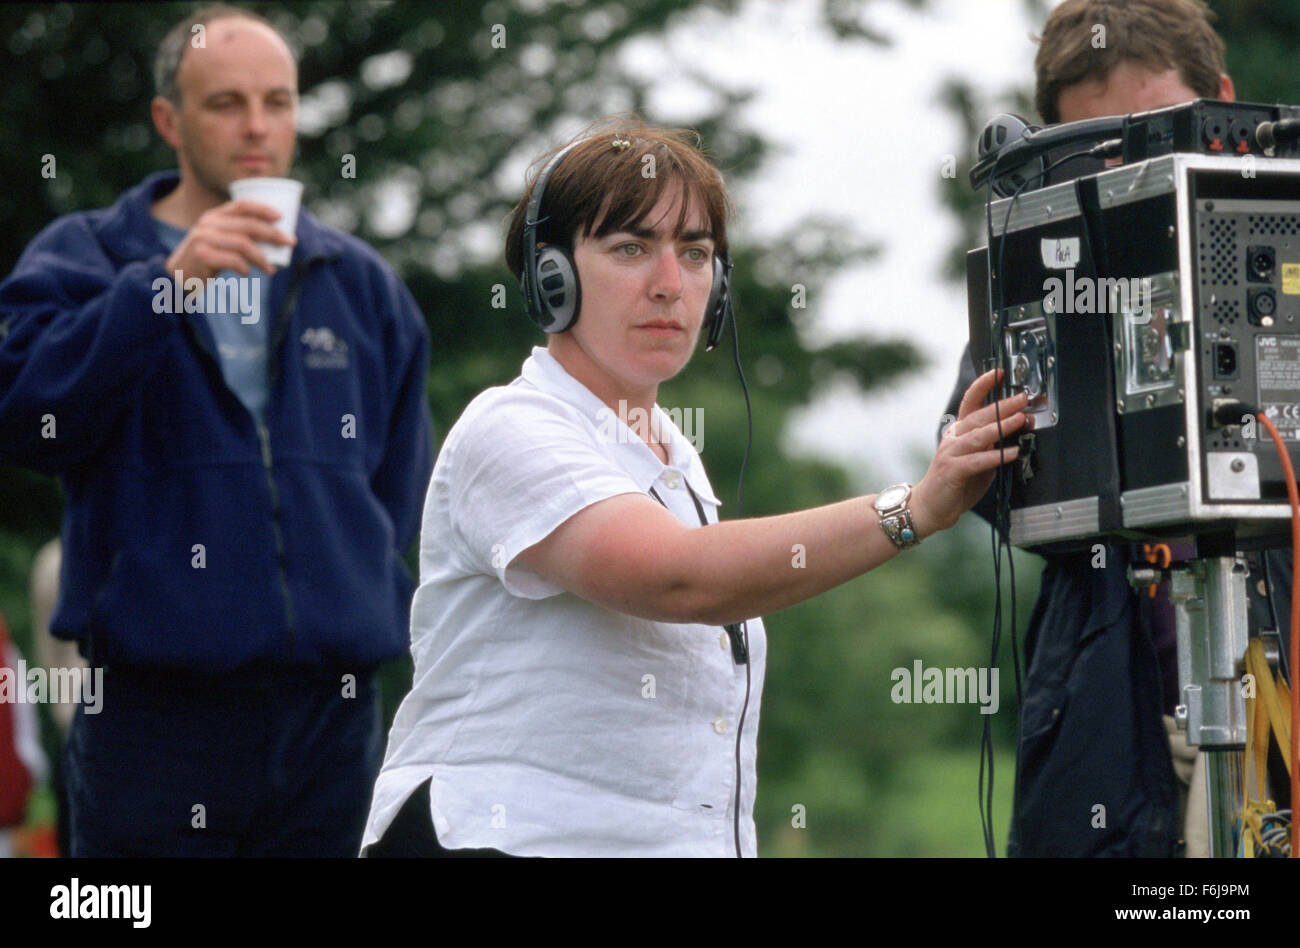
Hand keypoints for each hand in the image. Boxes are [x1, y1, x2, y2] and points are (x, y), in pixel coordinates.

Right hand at [163, 199, 295, 280]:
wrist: (177, 275)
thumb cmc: (207, 258)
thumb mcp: (219, 239)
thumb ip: (238, 234)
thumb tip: (275, 238)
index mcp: (214, 216)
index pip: (242, 205)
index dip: (263, 209)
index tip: (281, 217)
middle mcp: (208, 223)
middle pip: (248, 225)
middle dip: (273, 234)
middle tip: (290, 243)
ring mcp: (203, 238)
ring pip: (243, 243)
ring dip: (261, 257)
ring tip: (271, 269)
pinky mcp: (202, 256)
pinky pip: (232, 260)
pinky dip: (244, 267)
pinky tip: (247, 273)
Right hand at [910, 368, 1028, 537]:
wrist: (931, 506)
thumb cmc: (956, 482)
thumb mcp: (979, 458)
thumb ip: (993, 444)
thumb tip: (1017, 428)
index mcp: (959, 431)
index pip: (970, 401)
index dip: (983, 385)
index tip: (999, 373)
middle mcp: (953, 437)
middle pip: (979, 415)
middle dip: (1002, 405)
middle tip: (1022, 398)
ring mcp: (951, 453)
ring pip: (978, 435)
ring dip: (1001, 426)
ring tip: (1020, 420)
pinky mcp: (952, 471)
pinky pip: (977, 460)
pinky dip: (996, 456)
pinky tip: (1012, 453)